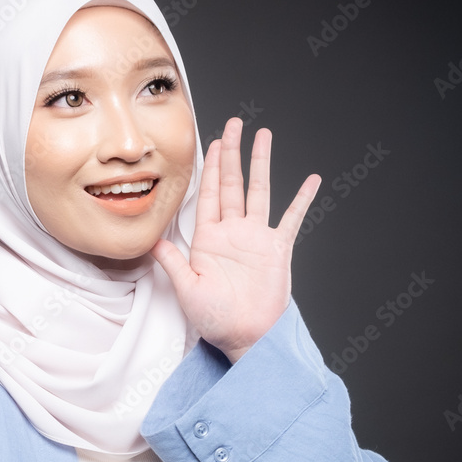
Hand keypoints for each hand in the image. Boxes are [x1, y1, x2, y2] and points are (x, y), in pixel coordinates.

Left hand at [151, 119, 319, 362]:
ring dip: (260, 163)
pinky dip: (303, 199)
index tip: (210, 143)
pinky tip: (312, 180)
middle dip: (231, 153)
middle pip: (232, 184)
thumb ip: (171, 261)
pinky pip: (292, 219)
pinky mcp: (278, 249)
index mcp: (208, 240)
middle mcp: (232, 233)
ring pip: (259, 191)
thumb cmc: (215, 319)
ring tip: (263, 136)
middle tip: (233, 124)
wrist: (244, 338)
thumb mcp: (186, 288)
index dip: (210, 168)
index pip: (208, 195)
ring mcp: (256, 239)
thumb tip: (150, 239)